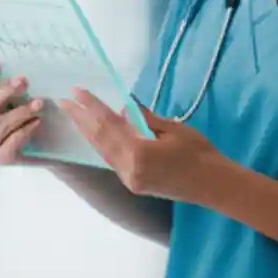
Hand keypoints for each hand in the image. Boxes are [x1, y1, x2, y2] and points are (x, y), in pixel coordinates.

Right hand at [0, 62, 50, 166]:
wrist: (56, 147)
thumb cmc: (42, 116)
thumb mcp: (37, 95)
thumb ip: (30, 86)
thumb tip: (38, 78)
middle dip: (5, 92)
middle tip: (24, 81)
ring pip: (0, 124)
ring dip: (20, 112)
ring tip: (40, 104)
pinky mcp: (2, 157)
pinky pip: (9, 144)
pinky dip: (24, 131)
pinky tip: (38, 123)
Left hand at [60, 87, 223, 202]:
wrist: (214, 185)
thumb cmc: (199, 153)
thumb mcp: (172, 129)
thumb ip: (145, 119)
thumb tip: (123, 109)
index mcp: (138, 153)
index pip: (108, 124)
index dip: (91, 106)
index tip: (77, 91)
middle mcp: (128, 169)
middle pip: (98, 140)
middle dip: (80, 120)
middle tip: (63, 102)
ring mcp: (130, 179)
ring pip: (102, 152)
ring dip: (88, 133)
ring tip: (75, 116)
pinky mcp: (134, 184)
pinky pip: (112, 160)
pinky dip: (102, 145)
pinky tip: (97, 134)